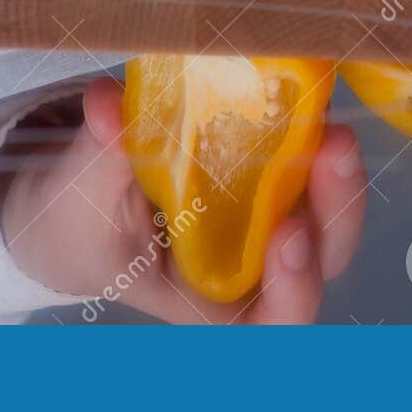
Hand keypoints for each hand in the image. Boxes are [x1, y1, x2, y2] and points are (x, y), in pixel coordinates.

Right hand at [0, 77, 365, 322]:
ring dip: (335, 167)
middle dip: (338, 207)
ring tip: (328, 117)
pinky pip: (306, 158)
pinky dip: (310, 129)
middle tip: (333, 148)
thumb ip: (100, 156)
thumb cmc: (79, 222)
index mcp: (209, 299)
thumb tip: (106, 103)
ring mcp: (265, 217)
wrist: (74, 198)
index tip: (286, 238)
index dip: (295, 290)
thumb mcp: (79, 200)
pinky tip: (306, 90)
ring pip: (325, 206)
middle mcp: (251, 266)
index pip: (271, 321)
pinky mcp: (267, 170)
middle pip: (321, 255)